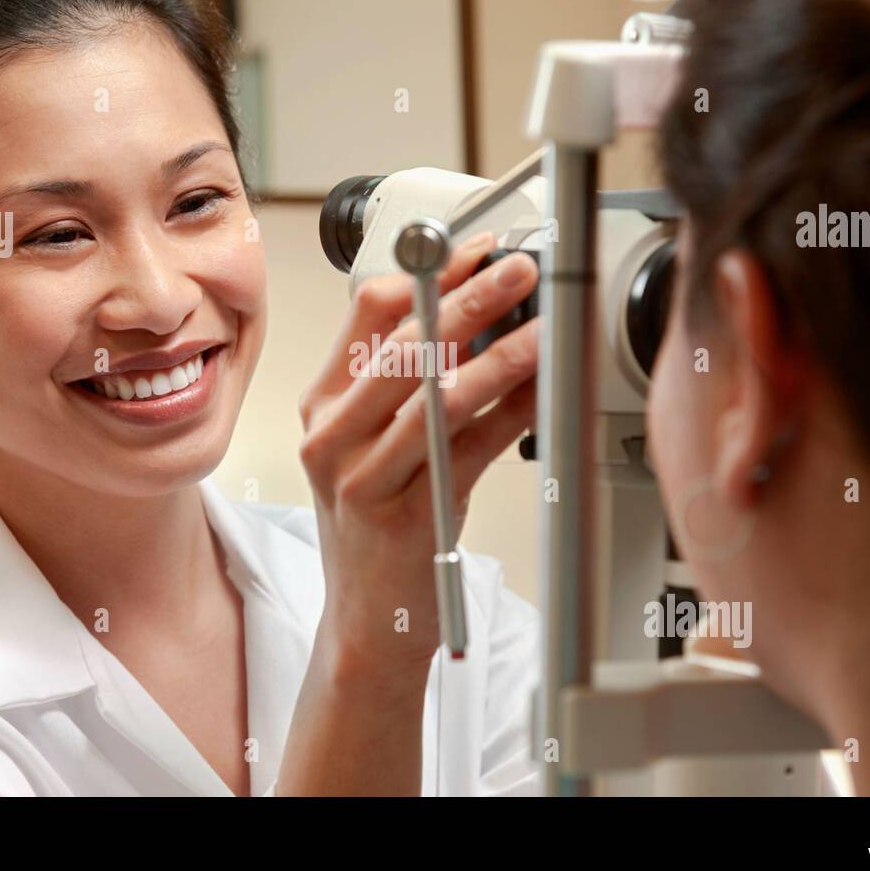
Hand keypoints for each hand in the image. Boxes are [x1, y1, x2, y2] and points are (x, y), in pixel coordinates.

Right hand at [297, 230, 540, 679]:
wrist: (367, 620)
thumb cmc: (378, 523)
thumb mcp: (373, 443)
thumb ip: (409, 380)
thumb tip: (478, 312)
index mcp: (325, 404)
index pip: (368, 311)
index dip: (429, 271)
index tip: (479, 250)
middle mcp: (334, 436)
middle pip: (404, 344)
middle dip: (469, 297)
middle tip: (518, 270)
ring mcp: (364, 478)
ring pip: (437, 395)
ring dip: (501, 355)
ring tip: (543, 330)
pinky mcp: (407, 517)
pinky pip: (471, 450)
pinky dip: (514, 415)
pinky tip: (544, 392)